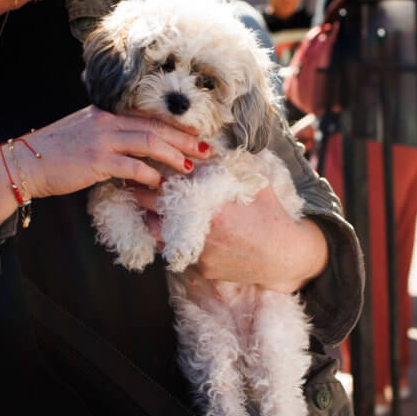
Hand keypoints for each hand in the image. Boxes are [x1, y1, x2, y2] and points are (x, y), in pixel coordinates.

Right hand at [21, 108, 210, 197]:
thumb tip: (134, 147)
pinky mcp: (95, 160)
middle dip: (183, 139)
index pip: (147, 117)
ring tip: (190, 167)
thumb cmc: (53, 154)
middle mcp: (105, 121)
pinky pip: (131, 166)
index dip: (174, 127)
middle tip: (205, 150)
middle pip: (154, 127)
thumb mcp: (82, 134)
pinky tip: (160, 182)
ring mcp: (101, 139)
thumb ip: (108, 135)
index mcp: (104, 113)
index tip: (195, 136)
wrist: (24, 163)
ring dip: (173, 155)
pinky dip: (149, 174)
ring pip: (148, 143)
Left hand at [134, 177, 327, 292]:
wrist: (284, 256)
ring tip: (144, 207)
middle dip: (143, 200)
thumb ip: (230, 164)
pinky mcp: (201, 270)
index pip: (169, 192)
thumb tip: (208, 145)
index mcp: (212, 208)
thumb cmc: (271, 214)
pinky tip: (171, 227)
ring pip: (161, 237)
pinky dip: (173, 239)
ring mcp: (199, 255)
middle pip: (156, 215)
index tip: (139, 169)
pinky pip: (178, 251)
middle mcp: (202, 234)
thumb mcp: (255, 181)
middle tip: (132, 185)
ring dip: (152, 221)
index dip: (150, 180)